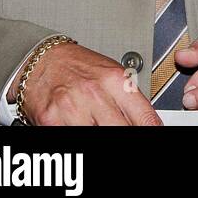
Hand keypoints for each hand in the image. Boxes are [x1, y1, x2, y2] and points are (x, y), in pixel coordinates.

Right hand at [9, 42, 161, 125]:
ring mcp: (72, 108)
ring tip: (100, 127)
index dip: (151, 129)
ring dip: (102, 135)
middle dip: (127, 134)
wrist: (43, 60)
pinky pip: (72, 137)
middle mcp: (95, 94)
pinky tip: (82, 128)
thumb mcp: (112, 74)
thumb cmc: (79, 67)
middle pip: (122, 130)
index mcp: (116, 80)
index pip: (145, 118)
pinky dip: (79, 137)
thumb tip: (147, 122)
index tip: (154, 133)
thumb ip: (129, 99)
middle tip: (126, 132)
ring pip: (97, 136)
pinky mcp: (51, 120)